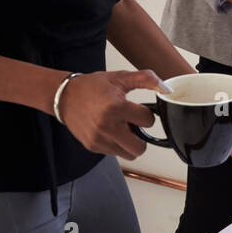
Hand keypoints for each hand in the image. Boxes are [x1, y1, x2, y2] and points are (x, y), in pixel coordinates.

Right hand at [56, 69, 173, 159]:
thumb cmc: (92, 87)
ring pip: (128, 154)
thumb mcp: (120, 78)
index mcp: (116, 107)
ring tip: (122, 129)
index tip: (138, 110)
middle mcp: (107, 126)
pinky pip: (114, 154)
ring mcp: (99, 139)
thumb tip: (165, 87)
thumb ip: (145, 79)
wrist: (65, 96)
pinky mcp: (93, 146)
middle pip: (140, 147)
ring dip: (130, 144)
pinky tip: (110, 131)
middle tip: (134, 125)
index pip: (148, 121)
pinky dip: (117, 145)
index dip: (146, 115)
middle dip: (141, 137)